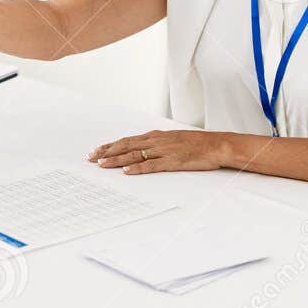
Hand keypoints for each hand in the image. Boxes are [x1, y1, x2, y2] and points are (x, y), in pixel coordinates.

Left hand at [87, 129, 231, 174]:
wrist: (216, 145)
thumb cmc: (196, 144)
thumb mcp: (172, 139)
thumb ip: (157, 143)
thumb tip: (142, 148)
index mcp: (155, 136)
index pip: (127, 140)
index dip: (110, 146)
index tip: (96, 150)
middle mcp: (156, 141)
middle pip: (125, 145)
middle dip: (107, 152)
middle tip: (91, 158)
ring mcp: (163, 151)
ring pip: (134, 155)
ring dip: (117, 160)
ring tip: (102, 164)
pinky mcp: (172, 161)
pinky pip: (151, 165)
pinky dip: (138, 168)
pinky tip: (127, 172)